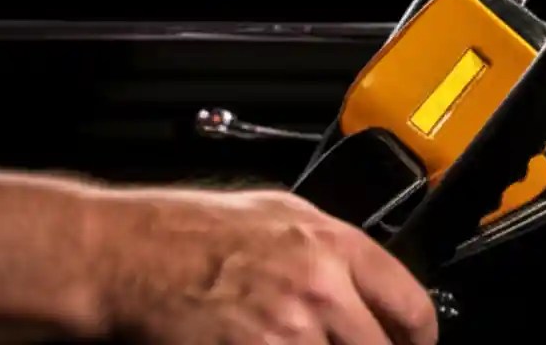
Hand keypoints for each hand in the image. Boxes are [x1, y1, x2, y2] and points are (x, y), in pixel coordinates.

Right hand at [93, 189, 436, 344]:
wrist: (128, 254)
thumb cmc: (192, 230)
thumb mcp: (280, 213)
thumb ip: (333, 251)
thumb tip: (371, 283)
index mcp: (334, 245)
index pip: (412, 306)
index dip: (417, 337)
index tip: (413, 344)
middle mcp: (319, 289)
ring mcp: (287, 332)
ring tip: (301, 344)